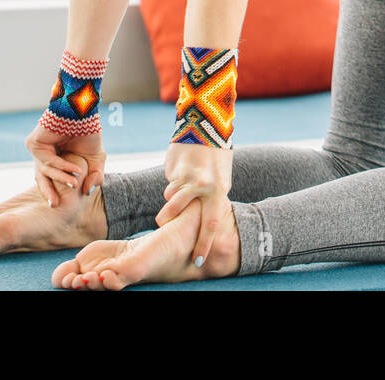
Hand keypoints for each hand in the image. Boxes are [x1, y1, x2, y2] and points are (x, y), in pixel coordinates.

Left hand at [25, 124, 106, 203]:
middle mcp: (43, 154)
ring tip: (76, 184)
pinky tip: (76, 169)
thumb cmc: (89, 132)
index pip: (48, 178)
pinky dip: (62, 167)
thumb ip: (94, 177)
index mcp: (53, 157)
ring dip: (62, 178)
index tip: (57, 205)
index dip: (53, 191)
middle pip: (41, 177)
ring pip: (46, 170)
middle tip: (55, 205)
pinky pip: (47, 161)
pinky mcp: (34, 144)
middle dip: (49, 192)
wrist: (84, 112)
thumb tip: (87, 192)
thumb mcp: (96, 160)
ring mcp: (37, 149)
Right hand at [158, 142, 232, 265]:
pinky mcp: (172, 168)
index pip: (211, 224)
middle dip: (170, 227)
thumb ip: (212, 196)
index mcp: (219, 190)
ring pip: (170, 199)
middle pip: (180, 215)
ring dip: (170, 202)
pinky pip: (170, 183)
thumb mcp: (221, 177)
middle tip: (163, 233)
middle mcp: (202, 185)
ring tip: (175, 196)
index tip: (198, 260)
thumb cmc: (216, 154)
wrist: (205, 123)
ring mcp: (185, 177)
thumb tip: (202, 219)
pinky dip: (173, 183)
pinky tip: (181, 171)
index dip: (204, 244)